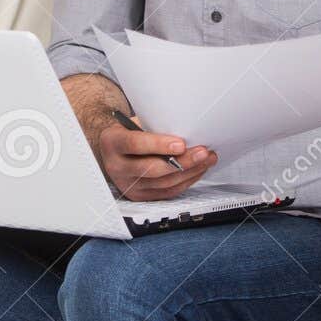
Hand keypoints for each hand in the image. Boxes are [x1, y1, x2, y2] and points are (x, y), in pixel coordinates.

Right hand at [97, 117, 216, 200]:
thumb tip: (188, 129)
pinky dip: (186, 181)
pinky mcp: (139, 196)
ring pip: (164, 183)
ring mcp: (128, 185)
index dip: (159, 145)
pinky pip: (167, 192)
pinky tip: (198, 170)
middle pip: (152, 169)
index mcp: (113, 142)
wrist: (113, 150)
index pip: (135, 144)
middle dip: (183, 162)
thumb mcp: (134, 123)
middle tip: (203, 152)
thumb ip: (154, 127)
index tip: (181, 143)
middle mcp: (117, 167)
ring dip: (190, 172)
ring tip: (207, 159)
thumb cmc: (129, 132)